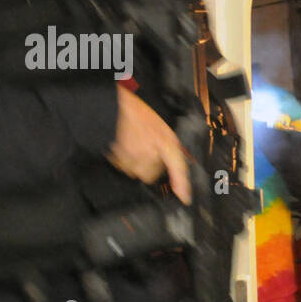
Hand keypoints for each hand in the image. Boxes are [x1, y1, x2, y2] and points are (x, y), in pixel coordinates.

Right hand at [105, 87, 191, 203]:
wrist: (116, 103)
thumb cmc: (139, 112)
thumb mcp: (162, 128)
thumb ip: (169, 148)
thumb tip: (174, 167)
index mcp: (166, 141)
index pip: (178, 168)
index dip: (182, 185)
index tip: (184, 198)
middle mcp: (151, 151)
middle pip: (151, 175)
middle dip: (149, 166)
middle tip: (145, 149)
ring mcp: (133, 156)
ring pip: (135, 172)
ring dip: (134, 163)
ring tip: (133, 144)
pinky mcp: (118, 157)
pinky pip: (122, 166)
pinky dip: (122, 159)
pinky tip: (123, 144)